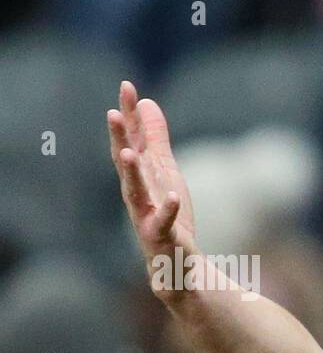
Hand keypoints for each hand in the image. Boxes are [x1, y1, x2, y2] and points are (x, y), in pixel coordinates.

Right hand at [107, 81, 196, 271]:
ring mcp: (148, 218)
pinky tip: (172, 198)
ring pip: (135, 194)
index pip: (131, 142)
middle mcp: (137, 195)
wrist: (179, 266)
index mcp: (139, 178)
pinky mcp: (164, 239)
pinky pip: (164, 224)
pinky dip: (167, 211)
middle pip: (126, 165)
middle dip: (120, 139)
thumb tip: (147, 103)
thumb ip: (155, 140)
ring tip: (128, 153)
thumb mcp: (165, 172)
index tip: (127, 86)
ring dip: (131, 174)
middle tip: (114, 113)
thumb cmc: (168, 217)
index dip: (129, 115)